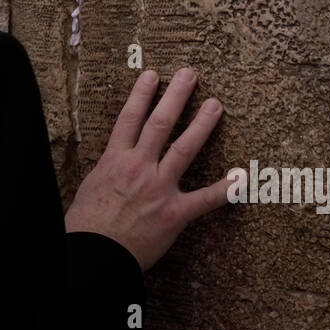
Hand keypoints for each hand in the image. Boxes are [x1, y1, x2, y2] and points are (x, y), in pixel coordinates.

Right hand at [64, 68, 236, 272]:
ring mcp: (159, 189)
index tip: (153, 75)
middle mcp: (138, 168)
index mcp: (115, 160)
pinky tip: (242, 175)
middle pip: (159, 124)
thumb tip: (116, 161)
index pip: (130, 118)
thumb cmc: (87, 224)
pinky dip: (226, 188)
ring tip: (215, 105)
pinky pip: (205, 199)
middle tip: (190, 75)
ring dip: (202, 125)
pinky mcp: (175, 213)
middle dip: (176, 96)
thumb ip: (109, 169)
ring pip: (184, 149)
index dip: (142, 94)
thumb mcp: (91, 186)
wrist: (95, 254)